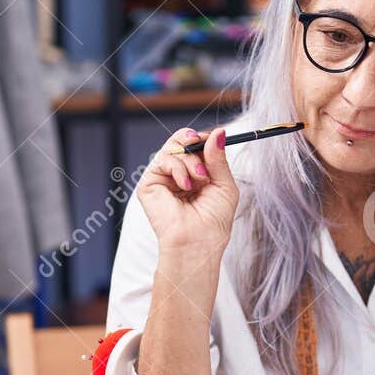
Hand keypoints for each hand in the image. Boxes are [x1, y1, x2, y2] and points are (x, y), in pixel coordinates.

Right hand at [133, 126, 240, 256]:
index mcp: (197, 175)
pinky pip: (162, 159)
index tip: (214, 138)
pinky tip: (186, 185)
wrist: (198, 242)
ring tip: (200, 178)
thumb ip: (218, 158)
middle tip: (202, 144)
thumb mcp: (224, 185)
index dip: (203, 138)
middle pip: (181, 141)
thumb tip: (219, 132)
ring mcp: (164, 178)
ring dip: (190, 160)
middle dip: (194, 141)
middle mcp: (179, 175)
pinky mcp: (150, 183)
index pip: (196, 146)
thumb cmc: (214, 222)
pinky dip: (178, 167)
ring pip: (173, 148)